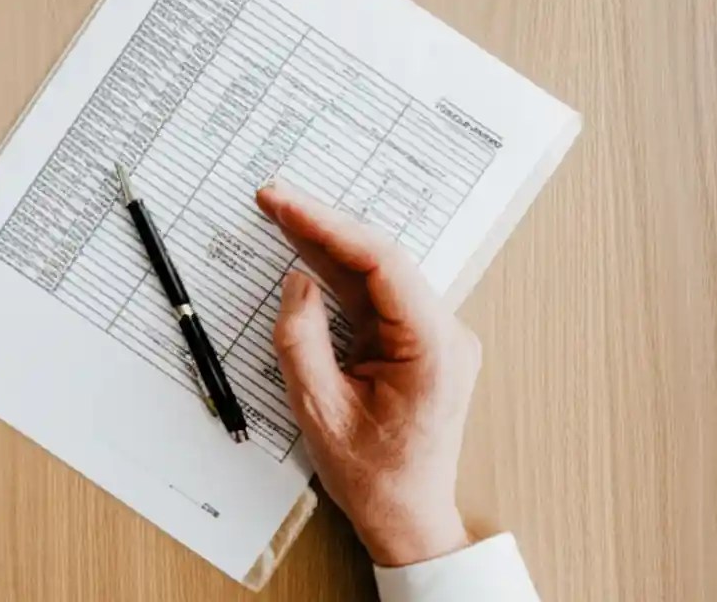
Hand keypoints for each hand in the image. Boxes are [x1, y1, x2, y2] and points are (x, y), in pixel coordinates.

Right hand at [256, 179, 480, 566]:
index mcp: (432, 347)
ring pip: (375, 273)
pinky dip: (337, 274)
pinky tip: (305, 252)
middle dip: (323, 226)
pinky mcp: (416, 342)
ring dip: (327, 245)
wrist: (409, 518)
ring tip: (280, 213)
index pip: (381, 264)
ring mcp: (433, 335)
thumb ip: (301, 342)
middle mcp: (443, 333)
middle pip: (379, 260)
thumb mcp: (320, 412)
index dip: (328, 226)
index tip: (284, 204)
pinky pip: (374, 295)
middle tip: (272, 197)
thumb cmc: (372, 477)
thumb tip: (296, 283)